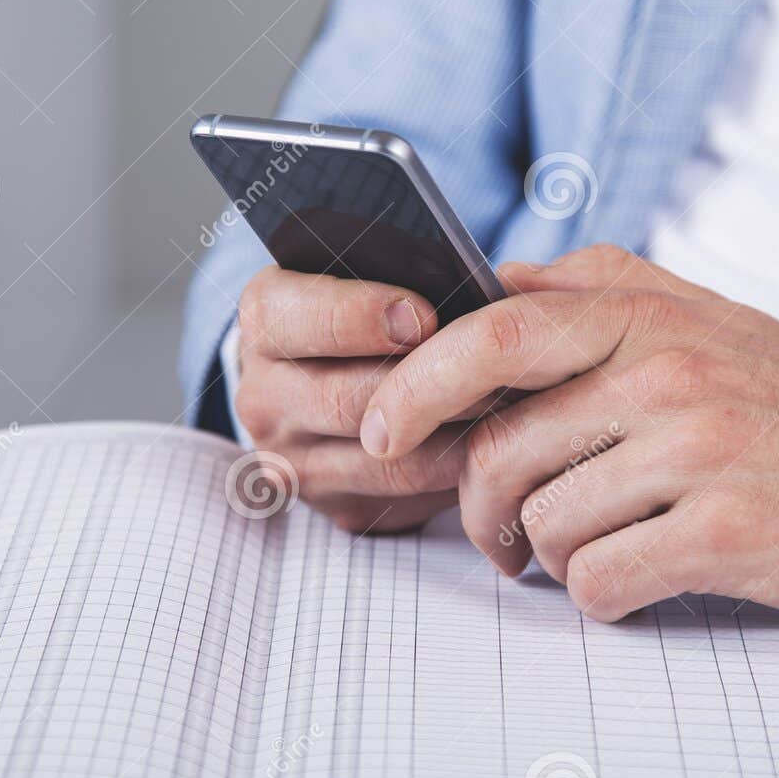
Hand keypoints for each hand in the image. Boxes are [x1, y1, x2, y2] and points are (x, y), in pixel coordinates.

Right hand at [233, 266, 486, 532]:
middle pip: (345, 401)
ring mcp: (293, 460)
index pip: (293, 317)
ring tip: (515, 406)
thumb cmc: (367, 310)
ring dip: (457, 434)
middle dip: (428, 386)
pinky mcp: (334, 505)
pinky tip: (496, 445)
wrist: (330, 379)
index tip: (423, 315)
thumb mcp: (366, 274)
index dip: (361, 315)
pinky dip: (457, 473)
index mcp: (265, 319)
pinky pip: (407, 497)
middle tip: (497, 368)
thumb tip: (479, 289)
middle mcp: (263, 395)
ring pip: (385, 459)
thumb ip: (403, 272)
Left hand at [358, 245, 778, 620]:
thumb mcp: (695, 314)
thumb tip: (478, 289)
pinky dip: (600, 595)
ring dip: (551, 558)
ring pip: (548, 523)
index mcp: (643, 311)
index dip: (413, 386)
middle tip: (496, 537)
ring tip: (591, 552)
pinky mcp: (730, 528)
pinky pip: (602, 580)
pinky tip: (633, 580)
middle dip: (475, 508)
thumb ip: (589, 295)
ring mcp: (699, 447)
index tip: (378, 433)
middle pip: (502, 446)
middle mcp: (666, 368)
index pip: (490, 332)